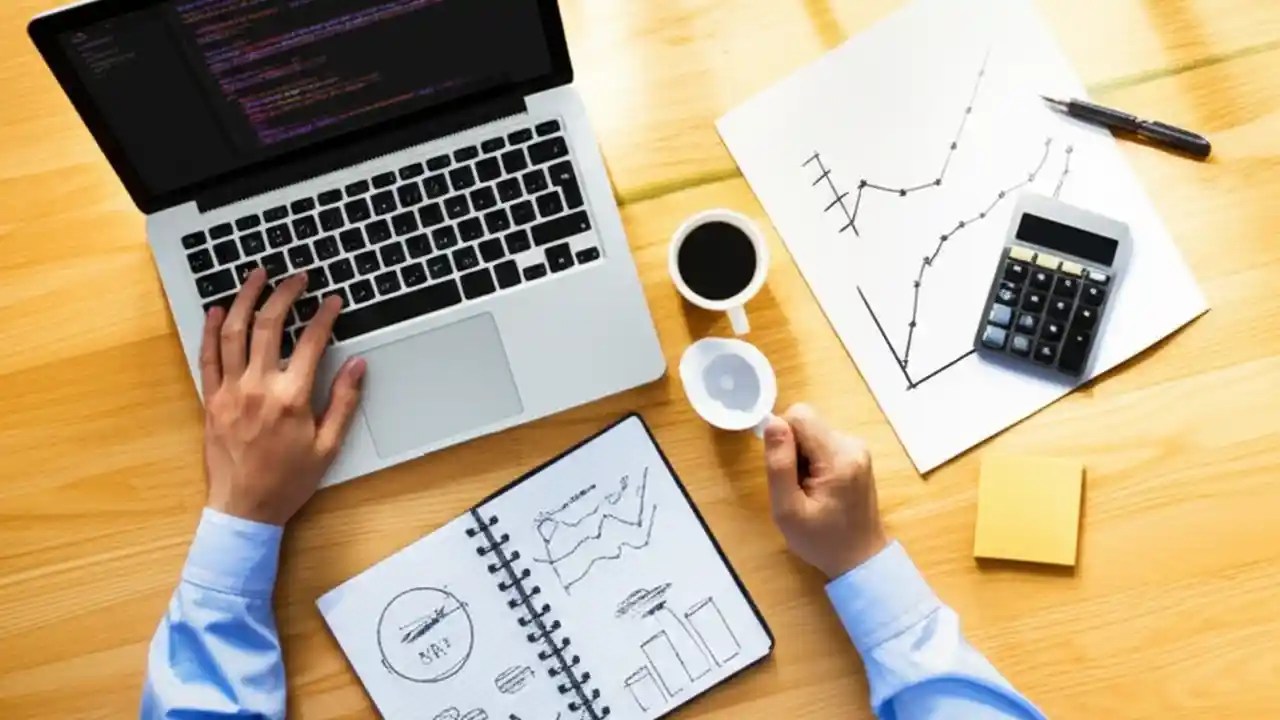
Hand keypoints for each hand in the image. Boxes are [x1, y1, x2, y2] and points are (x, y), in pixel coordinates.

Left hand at [199, 269, 366, 524]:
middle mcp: (258, 388)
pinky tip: (219, 309)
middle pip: (270, 325)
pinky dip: (211, 329)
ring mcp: (230, 391)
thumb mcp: (328, 445)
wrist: (244, 508)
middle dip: (285, 294)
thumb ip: (344, 401)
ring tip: (256, 276)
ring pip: (234, 332)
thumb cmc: (289, 481)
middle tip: (297, 277)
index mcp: (292, 398)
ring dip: (246, 298)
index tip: (333, 301)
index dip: (324, 316)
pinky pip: (208, 356)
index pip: (312, 342)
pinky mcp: (211, 400)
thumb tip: (358, 365)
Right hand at [763, 404, 887, 578]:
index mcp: (839, 457)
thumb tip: (772, 423)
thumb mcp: (788, 510)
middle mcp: (852, 445)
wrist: (861, 559)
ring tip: (808, 490)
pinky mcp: (857, 455)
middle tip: (795, 485)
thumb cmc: (822, 541)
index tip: (783, 469)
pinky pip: (823, 443)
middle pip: (807, 423)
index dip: (782, 437)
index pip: (800, 415)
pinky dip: (814, 461)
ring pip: (813, 433)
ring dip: (802, 457)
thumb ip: (779, 464)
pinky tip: (819, 488)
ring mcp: (858, 449)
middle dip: (792, 449)